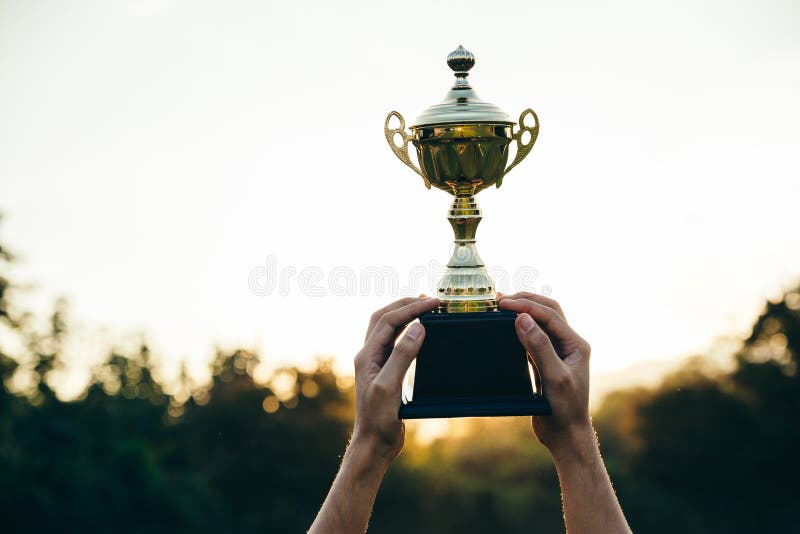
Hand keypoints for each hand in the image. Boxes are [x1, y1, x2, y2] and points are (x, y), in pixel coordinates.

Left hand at [351, 296, 438, 461]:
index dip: (411, 308)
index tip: (433, 303)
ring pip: (388, 329)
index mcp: (367, 355)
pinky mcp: (386, 373)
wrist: (374, 445)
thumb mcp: (390, 386)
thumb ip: (403, 356)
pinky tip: (421, 333)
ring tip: (426, 308)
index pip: (388, 320)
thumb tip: (418, 327)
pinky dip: (408, 331)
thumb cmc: (378, 420)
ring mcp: (377, 364)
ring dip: (405, 315)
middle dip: (405, 304)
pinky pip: (395, 343)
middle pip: (383, 318)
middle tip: (430, 299)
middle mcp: (369, 356)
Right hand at [499, 292, 591, 455]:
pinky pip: (533, 337)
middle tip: (500, 299)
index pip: (550, 315)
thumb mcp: (554, 377)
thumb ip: (539, 346)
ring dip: (522, 312)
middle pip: (548, 311)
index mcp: (576, 344)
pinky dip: (519, 328)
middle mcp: (569, 344)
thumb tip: (523, 318)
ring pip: (540, 322)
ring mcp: (558, 352)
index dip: (526, 305)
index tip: (503, 303)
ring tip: (501, 307)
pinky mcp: (546, 362)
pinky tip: (506, 328)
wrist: (566, 435)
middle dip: (526, 301)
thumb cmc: (565, 409)